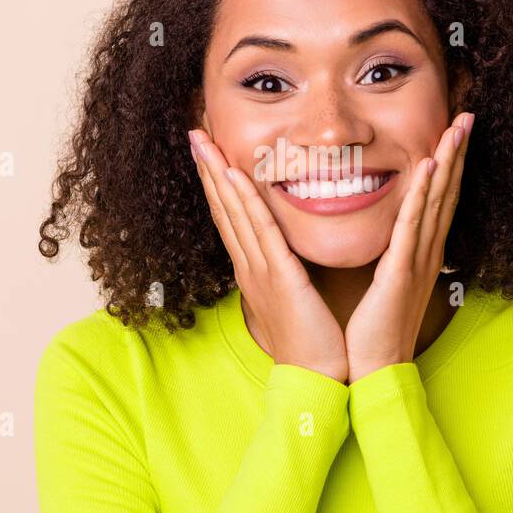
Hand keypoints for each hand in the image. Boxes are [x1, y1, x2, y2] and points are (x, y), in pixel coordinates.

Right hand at [189, 128, 350, 383]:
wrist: (318, 379)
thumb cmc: (315, 342)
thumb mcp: (298, 297)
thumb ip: (292, 271)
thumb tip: (292, 252)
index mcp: (256, 270)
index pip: (232, 217)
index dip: (219, 183)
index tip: (211, 152)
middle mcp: (250, 266)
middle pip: (224, 208)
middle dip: (209, 168)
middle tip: (195, 133)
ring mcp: (260, 270)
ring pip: (234, 212)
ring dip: (218, 174)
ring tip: (204, 141)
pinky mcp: (278, 277)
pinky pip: (260, 230)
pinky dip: (245, 200)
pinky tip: (234, 174)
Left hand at [344, 112, 473, 383]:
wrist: (373, 369)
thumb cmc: (374, 330)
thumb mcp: (386, 283)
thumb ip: (390, 255)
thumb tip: (387, 234)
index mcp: (421, 253)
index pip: (439, 199)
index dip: (450, 164)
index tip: (454, 131)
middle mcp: (426, 252)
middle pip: (447, 192)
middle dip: (458, 151)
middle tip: (467, 114)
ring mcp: (418, 260)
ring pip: (437, 201)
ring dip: (448, 161)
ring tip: (456, 126)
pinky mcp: (402, 271)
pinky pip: (414, 225)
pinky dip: (423, 194)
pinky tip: (430, 167)